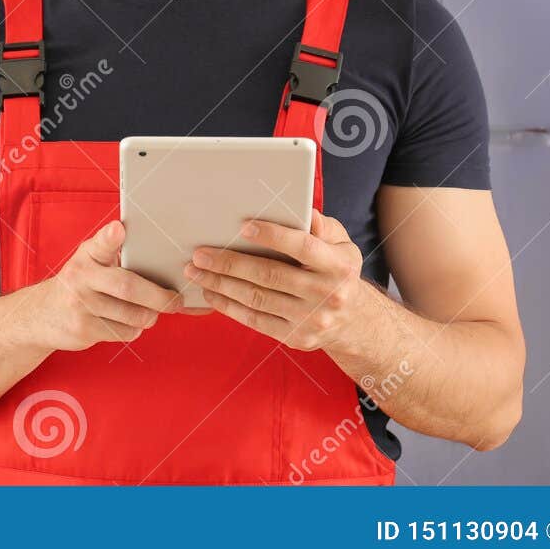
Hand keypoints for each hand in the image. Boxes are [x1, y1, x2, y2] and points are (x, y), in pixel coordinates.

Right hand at [30, 220, 183, 351]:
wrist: (43, 314)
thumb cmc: (80, 283)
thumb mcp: (89, 260)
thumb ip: (112, 252)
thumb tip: (150, 251)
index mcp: (87, 256)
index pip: (99, 244)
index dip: (110, 237)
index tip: (119, 229)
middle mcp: (80, 277)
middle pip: (127, 287)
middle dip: (158, 297)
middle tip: (176, 300)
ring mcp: (80, 305)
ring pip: (132, 315)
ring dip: (149, 316)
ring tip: (151, 312)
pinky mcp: (83, 329)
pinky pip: (124, 332)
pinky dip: (134, 329)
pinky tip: (128, 322)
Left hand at [183, 208, 364, 351]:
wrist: (353, 322)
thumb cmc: (338, 272)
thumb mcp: (342, 245)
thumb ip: (323, 227)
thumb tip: (304, 211)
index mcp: (338, 266)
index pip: (303, 247)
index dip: (273, 236)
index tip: (242, 227)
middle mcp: (326, 295)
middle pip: (270, 275)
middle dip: (230, 263)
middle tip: (199, 254)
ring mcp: (310, 320)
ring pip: (257, 299)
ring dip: (221, 284)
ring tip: (195, 271)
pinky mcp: (295, 337)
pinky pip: (255, 320)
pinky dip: (228, 306)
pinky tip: (210, 292)